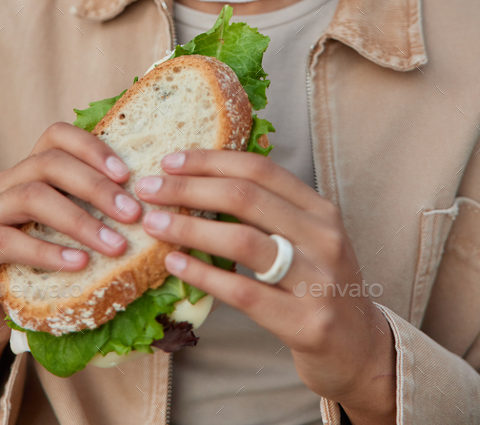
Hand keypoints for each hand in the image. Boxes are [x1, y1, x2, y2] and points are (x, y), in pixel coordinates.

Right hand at [0, 122, 142, 350]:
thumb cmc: (38, 271)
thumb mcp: (70, 237)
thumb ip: (97, 215)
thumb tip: (155, 205)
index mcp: (28, 171)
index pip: (57, 135)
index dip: (92, 148)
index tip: (128, 174)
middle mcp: (3, 184)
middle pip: (48, 162)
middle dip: (95, 186)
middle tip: (132, 214)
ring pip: (31, 196)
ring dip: (78, 219)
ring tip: (114, 245)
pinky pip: (7, 241)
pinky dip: (46, 251)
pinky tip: (77, 264)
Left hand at [136, 148, 395, 421]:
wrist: (363, 351)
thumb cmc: (320, 287)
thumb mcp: (306, 239)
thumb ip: (268, 212)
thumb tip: (199, 182)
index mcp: (320, 209)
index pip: (260, 169)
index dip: (211, 160)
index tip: (170, 160)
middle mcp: (324, 237)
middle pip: (246, 197)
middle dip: (190, 188)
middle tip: (150, 189)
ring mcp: (319, 281)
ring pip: (243, 241)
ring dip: (190, 229)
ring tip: (155, 224)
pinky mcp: (307, 322)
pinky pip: (244, 293)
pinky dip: (204, 275)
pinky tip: (176, 264)